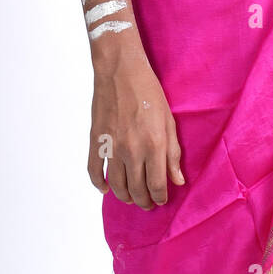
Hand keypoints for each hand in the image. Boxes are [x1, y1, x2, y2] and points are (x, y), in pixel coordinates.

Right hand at [88, 53, 184, 208]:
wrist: (120, 71)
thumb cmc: (149, 92)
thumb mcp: (169, 120)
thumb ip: (173, 153)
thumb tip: (177, 180)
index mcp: (153, 145)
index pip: (156, 185)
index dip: (160, 197)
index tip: (161, 199)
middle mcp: (131, 151)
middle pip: (137, 190)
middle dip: (144, 201)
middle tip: (147, 202)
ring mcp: (111, 148)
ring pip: (116, 186)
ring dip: (124, 196)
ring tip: (131, 197)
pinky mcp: (96, 141)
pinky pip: (94, 171)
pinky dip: (99, 184)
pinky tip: (106, 189)